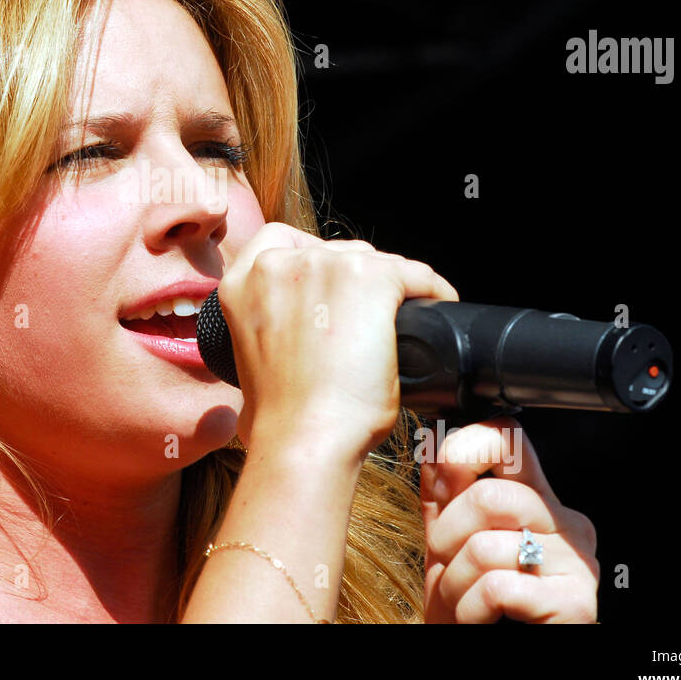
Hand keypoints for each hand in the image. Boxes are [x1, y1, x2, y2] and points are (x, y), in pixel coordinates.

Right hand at [217, 221, 458, 456]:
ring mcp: (325, 265)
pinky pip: (416, 274)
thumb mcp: (243, 364)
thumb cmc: (279, 419)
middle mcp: (278, 263)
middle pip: (336, 252)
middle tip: (371, 319)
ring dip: (394, 287)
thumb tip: (271, 363)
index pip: (283, 241)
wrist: (306, 438)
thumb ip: (256, 338)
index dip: (316, 262)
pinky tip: (438, 308)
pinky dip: (433, 291)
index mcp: (242, 280)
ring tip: (402, 322)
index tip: (334, 288)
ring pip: (377, 261)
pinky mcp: (371, 277)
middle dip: (357, 280)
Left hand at [420, 417, 599, 622]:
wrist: (491, 653)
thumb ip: (443, 493)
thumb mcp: (448, 544)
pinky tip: (478, 618)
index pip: (509, 437)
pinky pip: (498, 588)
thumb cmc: (473, 606)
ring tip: (461, 601)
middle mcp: (566, 524)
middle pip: (490, 496)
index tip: (442, 487)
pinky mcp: (575, 605)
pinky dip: (470, 609)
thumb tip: (433, 442)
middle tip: (445, 566)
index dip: (464, 451)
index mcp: (537, 499)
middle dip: (447, 535)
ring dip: (454, 581)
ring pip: (488, 545)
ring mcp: (577, 564)